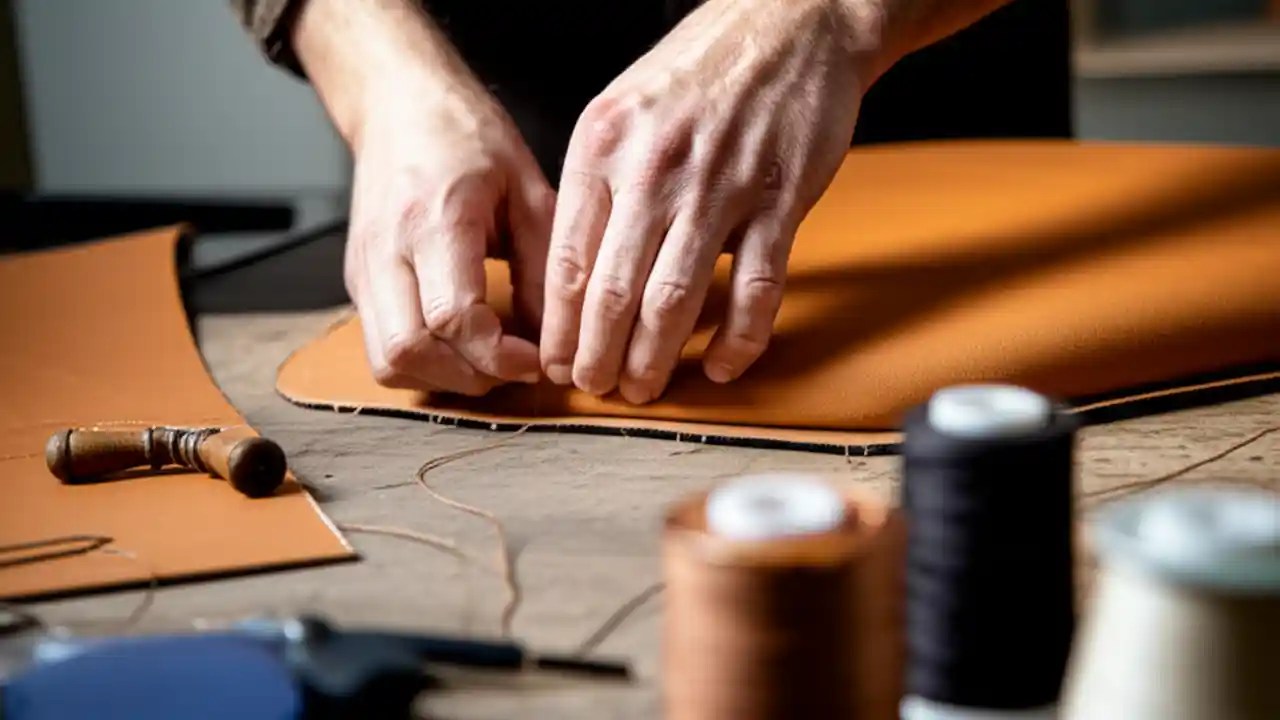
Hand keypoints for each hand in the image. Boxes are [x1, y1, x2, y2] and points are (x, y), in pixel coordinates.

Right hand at [295, 0, 553, 394]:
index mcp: (435, 219)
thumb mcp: (526, 189)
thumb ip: (542, 266)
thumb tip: (555, 339)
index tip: (536, 359)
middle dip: (470, 377)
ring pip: (386, 361)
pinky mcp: (358, 281)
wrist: (399, 104)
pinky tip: (460, 347)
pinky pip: (380, 349)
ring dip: (441, 378)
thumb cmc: (466, 136)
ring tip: (488, 361)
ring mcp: (364, 269)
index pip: (452, 317)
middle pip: (408, 351)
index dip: (498, 355)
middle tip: (514, 367)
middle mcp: (388, 249)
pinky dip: (422, 364)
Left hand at [539, 0, 880, 403]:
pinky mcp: (780, 201)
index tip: (557, 362)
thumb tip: (572, 266)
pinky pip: (756, 290)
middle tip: (595, 390)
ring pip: (675, 300)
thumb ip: (596, 182)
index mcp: (604, 146)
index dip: (559, 326)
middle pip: (614, 292)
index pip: (568, 260)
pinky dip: (738, 339)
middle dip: (598, 357)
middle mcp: (655, 169)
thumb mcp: (622, 108)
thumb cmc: (701, 70)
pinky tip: (720, 365)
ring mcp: (720, 187)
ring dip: (655, 359)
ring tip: (643, 389)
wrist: (792, 22)